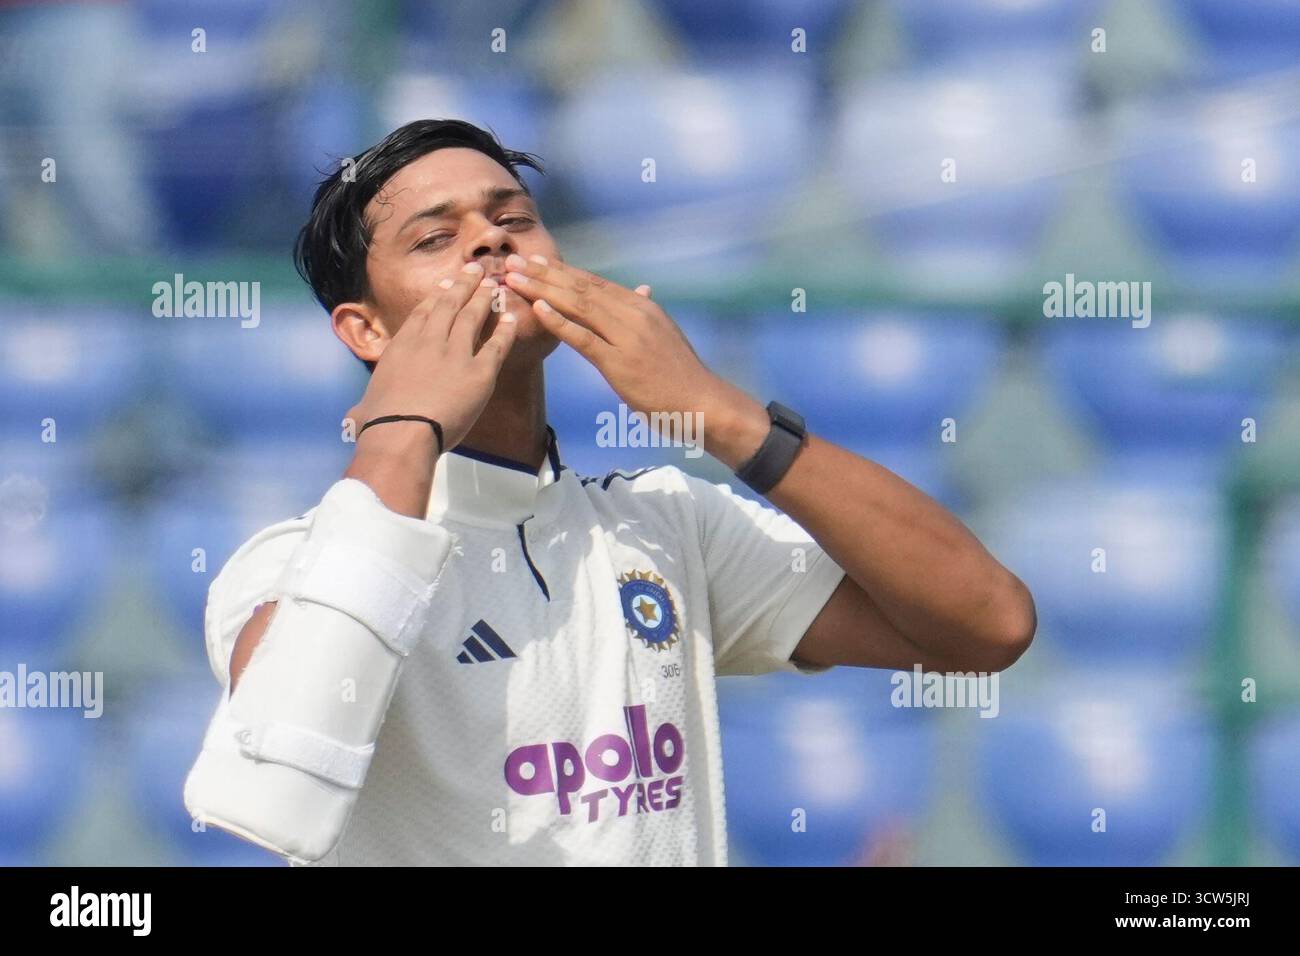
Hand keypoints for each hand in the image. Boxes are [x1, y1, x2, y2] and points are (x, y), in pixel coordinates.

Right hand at [346, 262, 517, 454]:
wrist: (402, 432)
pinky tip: (511, 318)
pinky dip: (505, 330)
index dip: (438, 295)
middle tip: (477, 271)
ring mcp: (455, 354)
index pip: (423, 312)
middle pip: (450, 305)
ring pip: (473, 317)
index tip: (447, 284)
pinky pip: (497, 345)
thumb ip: (367, 404)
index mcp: (402, 345)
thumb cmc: (379, 424)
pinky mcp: (479, 373)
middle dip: (464, 285)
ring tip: (494, 286)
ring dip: (484, 298)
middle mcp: (429, 342)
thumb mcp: (367, 404)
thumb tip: (357, 416)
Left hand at [502, 254, 766, 464]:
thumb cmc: (682, 375)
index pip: (594, 283)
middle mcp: (633, 313)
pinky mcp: (619, 362)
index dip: (562, 271)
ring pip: (578, 305)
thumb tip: (640, 289)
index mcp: (642, 306)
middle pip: (581, 288)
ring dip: (542, 290)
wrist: (703, 402)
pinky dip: (558, 321)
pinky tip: (537, 308)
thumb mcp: (665, 334)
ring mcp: (626, 336)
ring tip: (514, 280)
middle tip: (512, 263)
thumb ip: (646, 313)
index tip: (535, 261)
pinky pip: (583, 337)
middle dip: (544, 274)